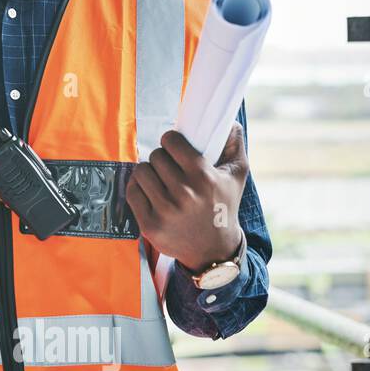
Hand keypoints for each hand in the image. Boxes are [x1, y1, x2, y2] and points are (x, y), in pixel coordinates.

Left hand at [126, 122, 247, 273]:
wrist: (213, 249)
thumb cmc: (224, 205)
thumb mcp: (237, 175)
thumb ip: (234, 143)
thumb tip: (228, 121)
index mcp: (203, 178)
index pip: (171, 142)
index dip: (171, 141)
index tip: (174, 145)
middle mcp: (184, 194)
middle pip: (155, 156)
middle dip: (162, 158)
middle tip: (170, 167)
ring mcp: (165, 211)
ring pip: (141, 171)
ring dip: (149, 172)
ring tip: (160, 179)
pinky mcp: (149, 225)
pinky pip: (132, 192)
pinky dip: (139, 189)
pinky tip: (151, 192)